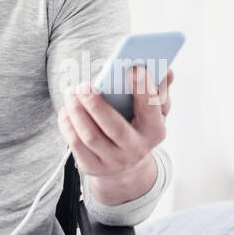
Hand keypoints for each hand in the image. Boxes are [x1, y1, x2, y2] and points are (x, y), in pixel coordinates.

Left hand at [58, 66, 173, 203]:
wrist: (127, 167)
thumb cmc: (139, 129)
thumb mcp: (153, 113)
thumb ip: (158, 90)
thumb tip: (166, 71)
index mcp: (155, 131)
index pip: (150, 108)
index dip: (143, 87)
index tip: (132, 67)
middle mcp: (135, 149)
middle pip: (113, 126)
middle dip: (95, 103)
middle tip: (83, 85)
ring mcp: (113, 161)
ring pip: (90, 136)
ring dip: (76, 111)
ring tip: (71, 92)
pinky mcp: (93, 167)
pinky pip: (75, 144)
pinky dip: (68, 124)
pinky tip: (67, 109)